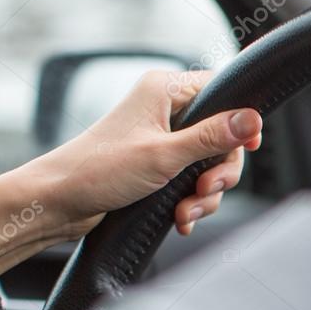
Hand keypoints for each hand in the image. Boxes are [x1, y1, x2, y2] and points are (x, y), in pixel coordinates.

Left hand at [0, 70, 262, 276]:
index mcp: (165, 90)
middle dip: (218, 173)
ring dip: (203, 195)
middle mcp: (166, 109)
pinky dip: (191, 203)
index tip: (250, 147)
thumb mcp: (164, 155)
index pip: (224, 92)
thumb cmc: (98, 171)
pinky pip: (192, 182)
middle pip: (222, 137)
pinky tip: (179, 219)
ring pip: (209, 165)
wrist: (58, 203)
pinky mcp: (158, 165)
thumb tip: (252, 120)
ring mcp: (162, 139)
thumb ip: (211, 138)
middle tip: (204, 190)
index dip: (241, 121)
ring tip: (185, 212)